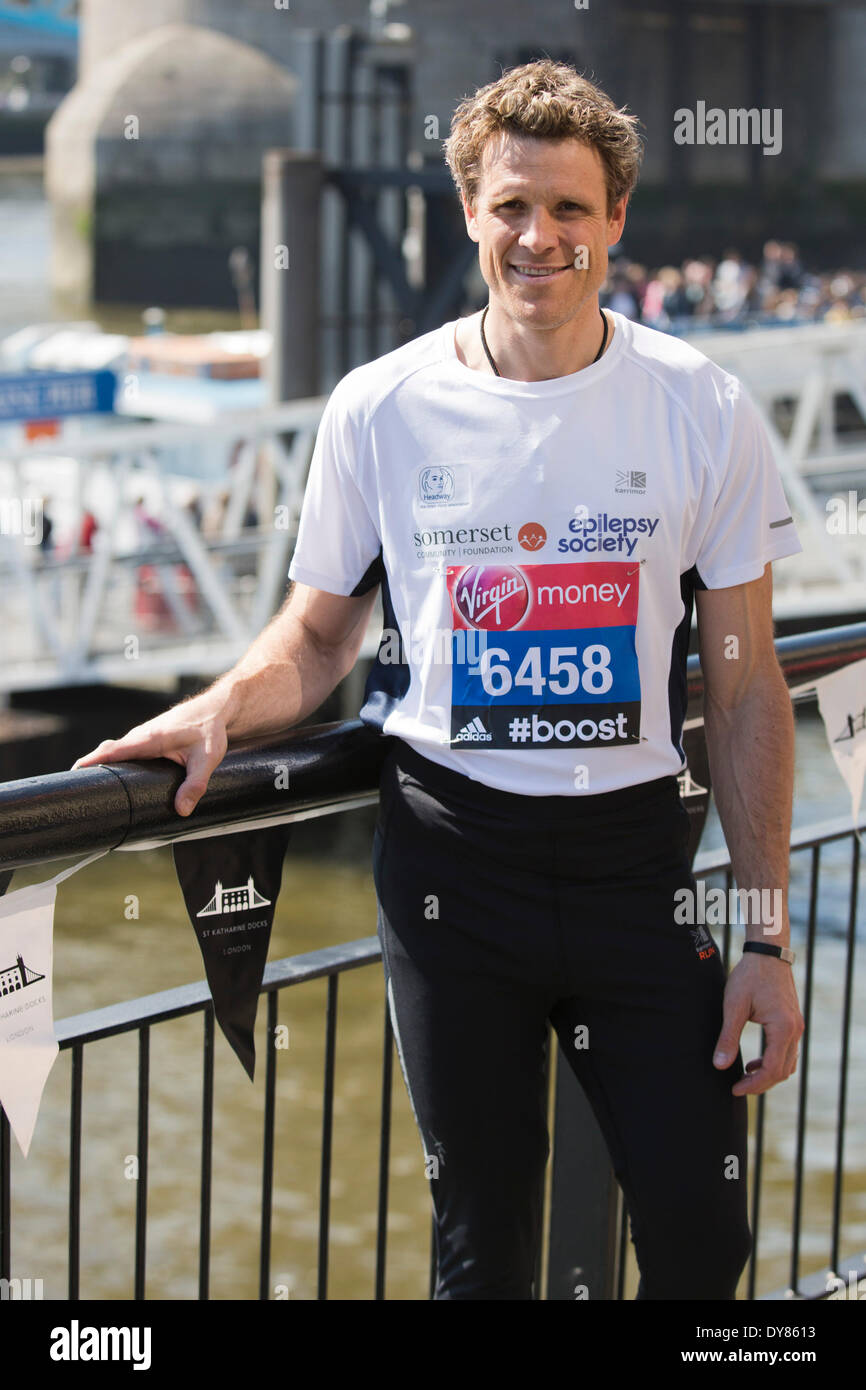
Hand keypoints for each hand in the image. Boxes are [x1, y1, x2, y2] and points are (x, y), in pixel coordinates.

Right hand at [72, 693, 229, 817]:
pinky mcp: (148, 740)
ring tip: (90, 789)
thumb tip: (181, 810)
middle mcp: (141, 735)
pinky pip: (125, 751)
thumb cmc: (210, 730)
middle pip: (108, 752)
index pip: (112, 750)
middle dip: (91, 767)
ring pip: (116, 752)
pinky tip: (114, 778)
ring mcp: (142, 736)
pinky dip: (115, 761)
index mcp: (149, 738)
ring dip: (102, 764)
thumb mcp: (206, 760)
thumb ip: (194, 785)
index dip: (92, 760)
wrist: (217, 709)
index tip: (74, 771)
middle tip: (77, 790)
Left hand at [713, 952, 803, 1096]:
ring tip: (744, 1076)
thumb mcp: (734, 1006)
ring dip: (768, 1074)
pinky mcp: (794, 1023)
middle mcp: (796, 1031)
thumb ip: (728, 1037)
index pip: (771, 1069)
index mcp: (783, 1028)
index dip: (753, 1084)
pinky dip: (773, 1062)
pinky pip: (788, 1052)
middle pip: (782, 1071)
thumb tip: (720, 1065)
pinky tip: (754, 1061)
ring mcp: (798, 1027)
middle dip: (760, 1084)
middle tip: (737, 1087)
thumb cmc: (749, 976)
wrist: (767, 954)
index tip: (734, 1089)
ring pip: (788, 1064)